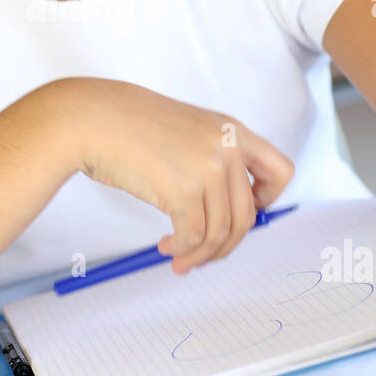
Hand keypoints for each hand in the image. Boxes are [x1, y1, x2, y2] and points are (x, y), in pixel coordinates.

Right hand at [57, 77, 293, 273]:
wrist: (94, 119)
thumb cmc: (130, 127)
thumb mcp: (188, 132)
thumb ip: (213, 162)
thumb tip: (227, 213)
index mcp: (233, 131)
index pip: (281, 172)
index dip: (267, 201)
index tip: (244, 213)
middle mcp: (228, 148)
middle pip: (247, 216)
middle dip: (226, 245)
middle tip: (204, 255)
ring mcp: (208, 169)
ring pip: (221, 232)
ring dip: (200, 254)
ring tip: (179, 257)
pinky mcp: (183, 191)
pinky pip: (194, 237)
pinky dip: (183, 251)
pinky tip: (167, 246)